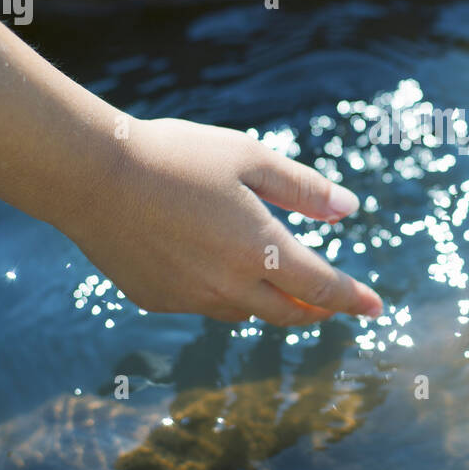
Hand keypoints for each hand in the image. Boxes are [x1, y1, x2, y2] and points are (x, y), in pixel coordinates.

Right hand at [63, 117, 382, 323]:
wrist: (91, 176)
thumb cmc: (177, 156)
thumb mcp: (250, 159)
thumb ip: (302, 189)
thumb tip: (348, 210)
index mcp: (260, 250)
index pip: (321, 287)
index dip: (353, 299)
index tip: (377, 308)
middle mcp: (228, 286)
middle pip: (287, 313)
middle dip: (315, 311)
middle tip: (331, 305)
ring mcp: (189, 298)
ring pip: (244, 312)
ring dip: (269, 303)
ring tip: (280, 287)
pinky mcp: (154, 298)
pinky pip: (202, 305)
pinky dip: (222, 294)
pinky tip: (215, 269)